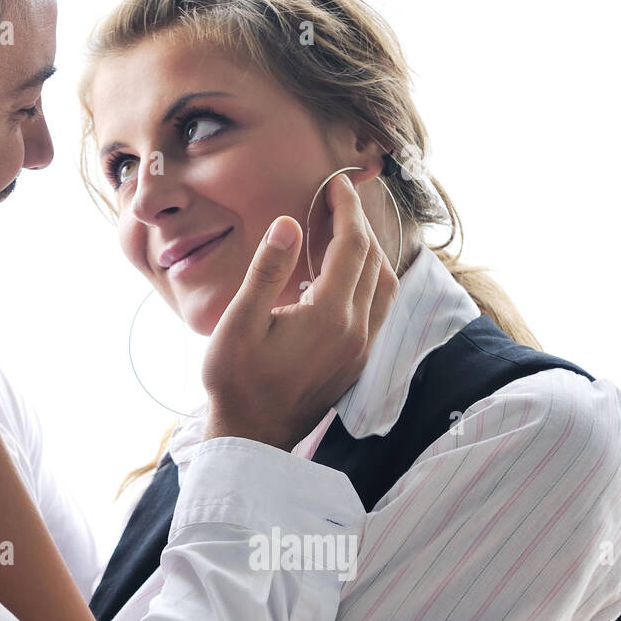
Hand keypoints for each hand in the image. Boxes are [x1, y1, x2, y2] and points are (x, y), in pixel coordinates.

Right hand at [201, 173, 398, 450]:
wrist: (252, 437)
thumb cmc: (236, 381)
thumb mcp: (240, 322)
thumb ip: (268, 270)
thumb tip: (289, 224)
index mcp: (330, 315)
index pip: (352, 246)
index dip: (347, 210)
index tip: (336, 183)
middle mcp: (356, 331)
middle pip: (374, 262)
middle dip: (359, 225)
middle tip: (338, 200)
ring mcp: (360, 350)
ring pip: (384, 287)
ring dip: (370, 253)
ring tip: (345, 232)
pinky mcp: (356, 364)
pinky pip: (378, 310)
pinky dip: (369, 281)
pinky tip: (344, 277)